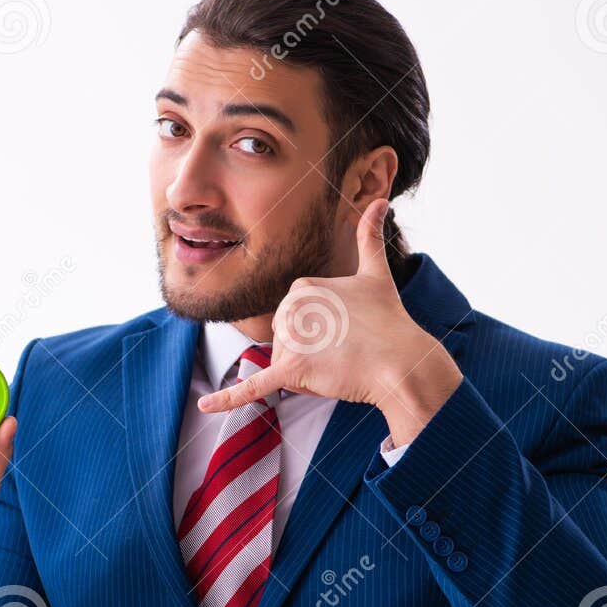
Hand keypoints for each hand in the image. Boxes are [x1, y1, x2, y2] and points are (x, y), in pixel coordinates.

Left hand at [196, 200, 461, 448]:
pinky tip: (204, 406)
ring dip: (306, 375)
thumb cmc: (390, 321)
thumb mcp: (375, 272)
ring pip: (282, 366)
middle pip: (285, 342)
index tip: (346, 332)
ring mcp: (290, 339)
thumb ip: (370, 236)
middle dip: (310, 355)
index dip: (319, 333)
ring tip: (339, 367)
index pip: (293, 320)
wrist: (402, 362)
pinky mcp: (292, 369)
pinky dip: (227, 399)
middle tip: (345, 352)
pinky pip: (254, 387)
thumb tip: (377, 201)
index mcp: (301, 286)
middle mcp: (290, 308)